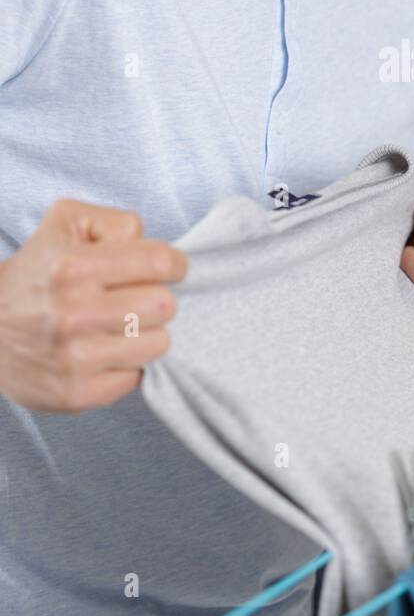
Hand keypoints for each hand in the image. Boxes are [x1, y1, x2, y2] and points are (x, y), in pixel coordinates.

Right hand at [0, 199, 187, 412]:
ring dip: (147, 333)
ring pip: (158, 343)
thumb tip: (148, 243)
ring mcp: (74, 358)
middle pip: (164, 304)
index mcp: (73, 266)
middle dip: (157, 298)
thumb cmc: (38, 272)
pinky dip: (127, 365)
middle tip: (136, 299)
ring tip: (122, 326)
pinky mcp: (75, 394)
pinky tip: (105, 352)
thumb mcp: (65, 224)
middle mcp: (72, 313)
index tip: (166, 269)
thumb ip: (114, 222)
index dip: (173, 264)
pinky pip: (136, 378)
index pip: (159, 262)